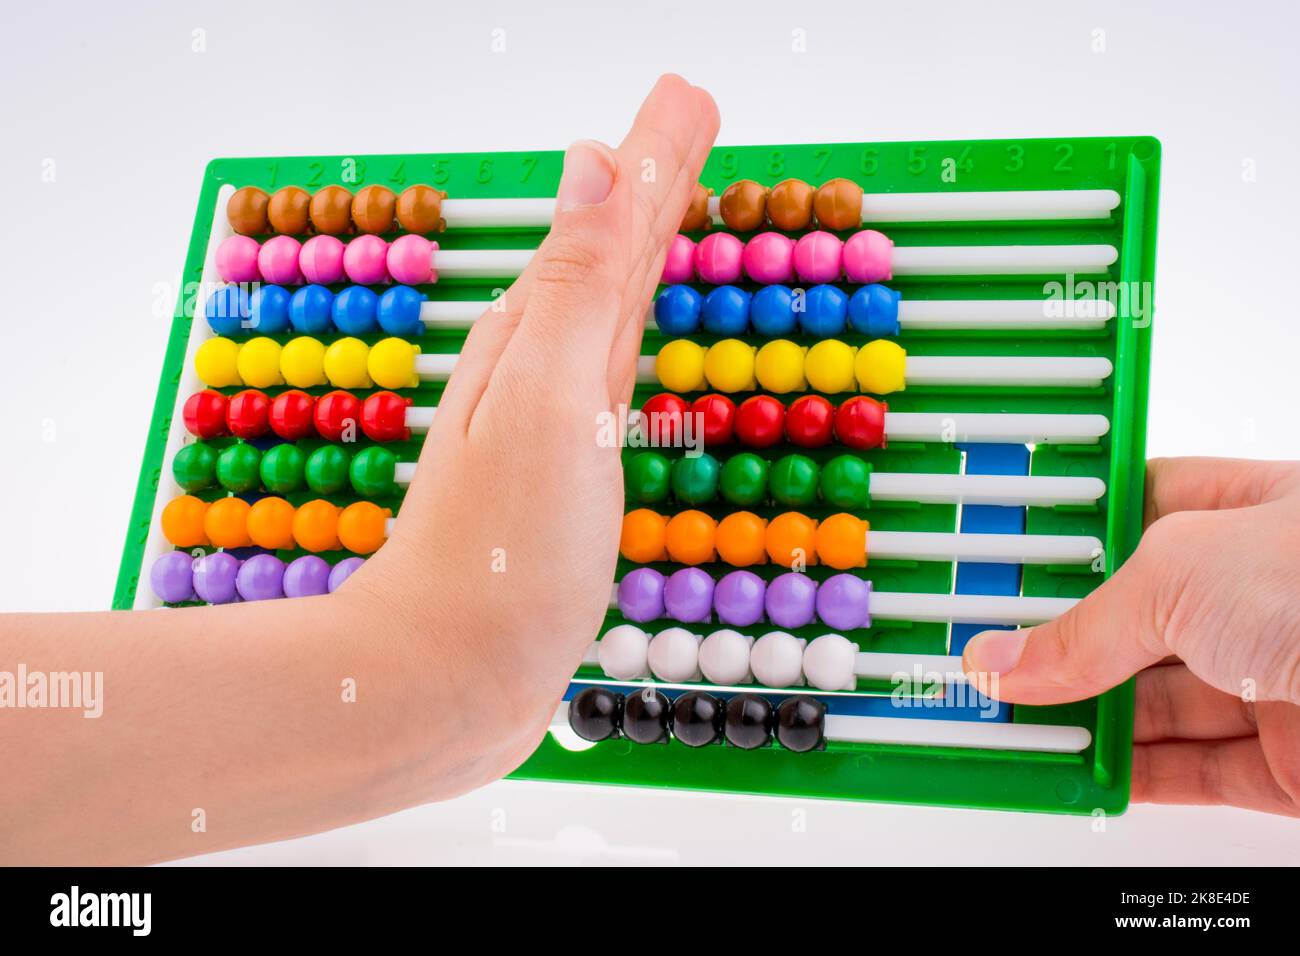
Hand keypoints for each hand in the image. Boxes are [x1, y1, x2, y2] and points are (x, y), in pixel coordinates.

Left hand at [341, 75, 720, 791]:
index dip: (655, 160)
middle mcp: (541, 370)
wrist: (447, 678)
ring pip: (608, 314)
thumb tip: (595, 161)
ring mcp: (551, 427)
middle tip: (686, 125)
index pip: (611, 226)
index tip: (686, 97)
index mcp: (538, 338)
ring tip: (666, 211)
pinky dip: (630, 341)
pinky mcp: (564, 482)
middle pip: (608, 257)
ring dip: (640, 256)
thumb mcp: (549, 403)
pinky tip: (629, 344)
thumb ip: (579, 289)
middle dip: (651, 188)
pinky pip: (610, 380)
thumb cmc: (501, 554)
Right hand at [962, 457, 1299, 815]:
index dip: (1052, 541)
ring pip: (1144, 701)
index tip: (984, 561)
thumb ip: (1086, 625)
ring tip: (995, 720)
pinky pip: (1180, 769)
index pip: (1123, 518)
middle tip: (973, 654)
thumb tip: (1007, 659)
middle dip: (1050, 640)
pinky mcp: (1282, 762)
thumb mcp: (1186, 573)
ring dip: (1070, 715)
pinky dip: (1118, 773)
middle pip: (1125, 620)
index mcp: (1242, 514)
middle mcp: (1254, 595)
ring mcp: (1268, 680)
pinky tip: (1064, 768)